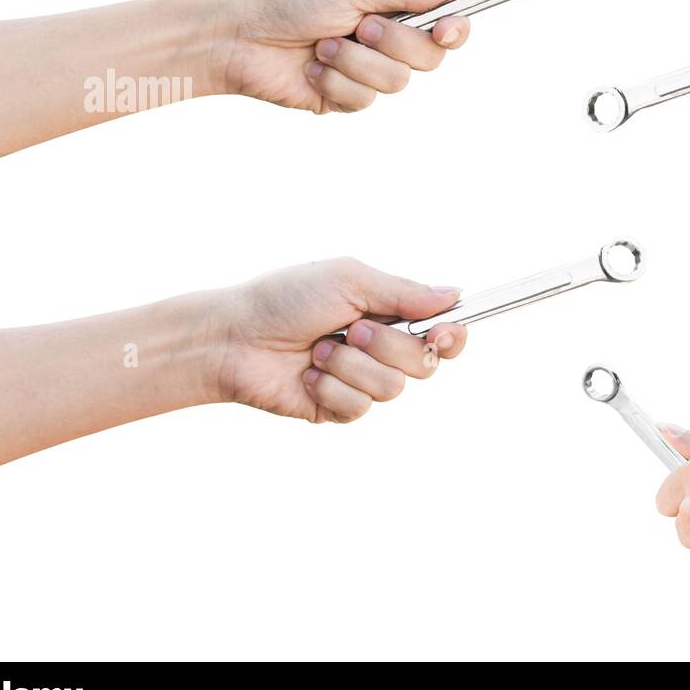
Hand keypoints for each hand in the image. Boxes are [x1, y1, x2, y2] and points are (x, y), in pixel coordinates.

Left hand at [211, 258, 467, 422]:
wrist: (234, 337)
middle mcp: (382, 350)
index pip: (444, 334)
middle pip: (426, 364)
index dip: (452, 337)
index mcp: (389, 314)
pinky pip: (359, 407)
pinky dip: (330, 387)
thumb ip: (403, 292)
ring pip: (392, 388)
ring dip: (351, 365)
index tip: (440, 334)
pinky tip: (306, 375)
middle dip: (388, 345)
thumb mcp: (349, 280)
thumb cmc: (286, 298)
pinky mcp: (339, 409)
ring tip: (318, 350)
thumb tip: (454, 295)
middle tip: (353, 329)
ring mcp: (362, 382)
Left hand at [217, 0, 471, 113]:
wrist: (241, 34)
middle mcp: (385, 39)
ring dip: (356, 62)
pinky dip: (336, 82)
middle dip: (394, 43)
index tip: (446, 30)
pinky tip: (311, 68)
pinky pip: (365, 101)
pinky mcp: (345, 98)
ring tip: (322, 45)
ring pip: (397, 83)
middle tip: (360, 27)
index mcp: (392, 4)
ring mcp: (367, 71)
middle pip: (430, 58)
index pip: (445, 23)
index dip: (455, 30)